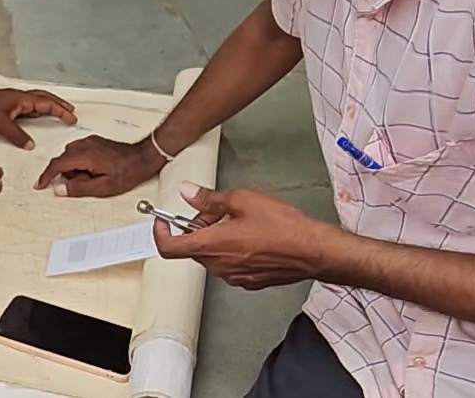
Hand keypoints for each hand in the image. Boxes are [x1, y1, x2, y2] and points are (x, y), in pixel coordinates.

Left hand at [0, 86, 76, 149]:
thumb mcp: (0, 124)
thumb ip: (18, 136)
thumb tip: (31, 145)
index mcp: (21, 98)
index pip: (47, 102)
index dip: (61, 110)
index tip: (72, 118)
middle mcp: (18, 98)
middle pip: (44, 99)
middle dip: (58, 105)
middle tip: (70, 112)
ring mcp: (11, 103)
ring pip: (34, 104)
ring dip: (47, 108)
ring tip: (57, 114)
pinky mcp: (4, 109)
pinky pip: (25, 110)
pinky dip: (35, 113)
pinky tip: (34, 120)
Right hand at [34, 135, 164, 196]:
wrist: (142, 158)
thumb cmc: (127, 171)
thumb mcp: (103, 187)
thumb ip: (79, 188)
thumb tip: (60, 189)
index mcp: (84, 155)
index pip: (57, 165)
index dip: (46, 176)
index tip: (40, 184)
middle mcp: (84, 145)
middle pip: (63, 160)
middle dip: (68, 174)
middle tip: (83, 184)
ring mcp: (89, 141)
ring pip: (70, 156)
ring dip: (75, 168)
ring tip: (93, 177)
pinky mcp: (94, 141)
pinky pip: (79, 152)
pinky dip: (81, 162)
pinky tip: (95, 170)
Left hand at [153, 183, 345, 289]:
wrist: (313, 251)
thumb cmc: (283, 228)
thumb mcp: (241, 200)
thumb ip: (209, 198)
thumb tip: (188, 192)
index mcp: (212, 246)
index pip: (169, 248)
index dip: (160, 234)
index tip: (162, 222)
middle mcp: (219, 266)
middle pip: (193, 248)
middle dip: (198, 228)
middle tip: (215, 211)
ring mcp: (234, 277)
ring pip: (211, 256)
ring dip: (215, 238)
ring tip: (237, 221)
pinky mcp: (249, 281)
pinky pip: (228, 265)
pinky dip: (230, 250)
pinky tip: (249, 236)